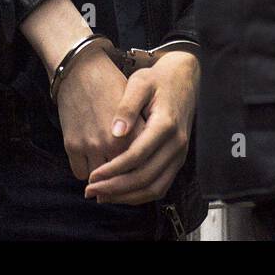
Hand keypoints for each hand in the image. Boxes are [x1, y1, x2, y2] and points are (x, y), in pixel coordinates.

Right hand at [54, 47, 129, 180]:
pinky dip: (86, 170)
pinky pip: (80, 173)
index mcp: (133, 132)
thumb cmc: (111, 83)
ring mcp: (91, 145)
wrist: (81, 69)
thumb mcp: (135, 105)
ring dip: (103, 177)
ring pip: (100, 179)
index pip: (140, 166)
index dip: (139, 173)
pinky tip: (90, 160)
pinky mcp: (72, 145)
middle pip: (121, 177)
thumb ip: (141, 132)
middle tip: (120, 179)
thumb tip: (146, 157)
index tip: (138, 174)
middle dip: (122, 181)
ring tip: (105, 169)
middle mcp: (112, 142)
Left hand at [83, 51, 198, 204]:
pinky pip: (161, 186)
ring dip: (127, 197)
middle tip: (91, 191)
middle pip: (145, 178)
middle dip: (116, 188)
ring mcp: (180, 154)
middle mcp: (177, 144)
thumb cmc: (157, 79)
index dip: (113, 170)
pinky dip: (140, 194)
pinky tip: (120, 193)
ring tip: (102, 196)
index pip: (137, 156)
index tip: (92, 176)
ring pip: (155, 188)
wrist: (184, 78)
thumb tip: (115, 132)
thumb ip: (127, 107)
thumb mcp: (139, 83)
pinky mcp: (178, 159)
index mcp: (166, 125)